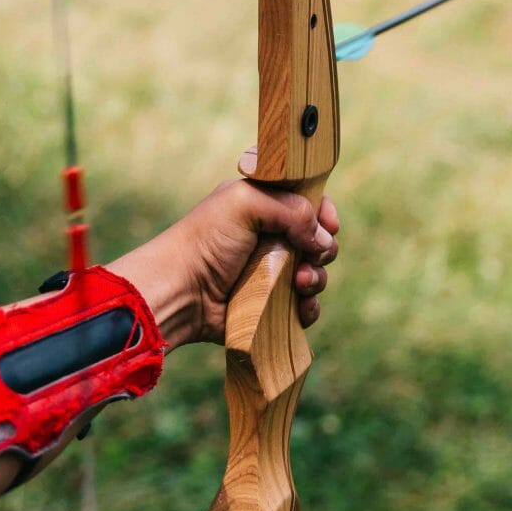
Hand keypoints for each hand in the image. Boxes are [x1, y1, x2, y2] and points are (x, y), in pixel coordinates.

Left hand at [108, 153, 340, 346]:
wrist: (182, 291)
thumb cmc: (206, 241)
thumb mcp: (245, 203)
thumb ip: (291, 209)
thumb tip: (322, 239)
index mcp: (263, 206)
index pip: (308, 203)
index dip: (324, 212)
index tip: (330, 224)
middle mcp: (270, 238)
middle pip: (318, 241)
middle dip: (323, 249)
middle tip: (308, 256)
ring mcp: (271, 273)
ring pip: (315, 274)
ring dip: (316, 278)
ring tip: (298, 283)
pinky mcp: (270, 306)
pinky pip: (304, 307)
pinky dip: (309, 307)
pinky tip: (299, 306)